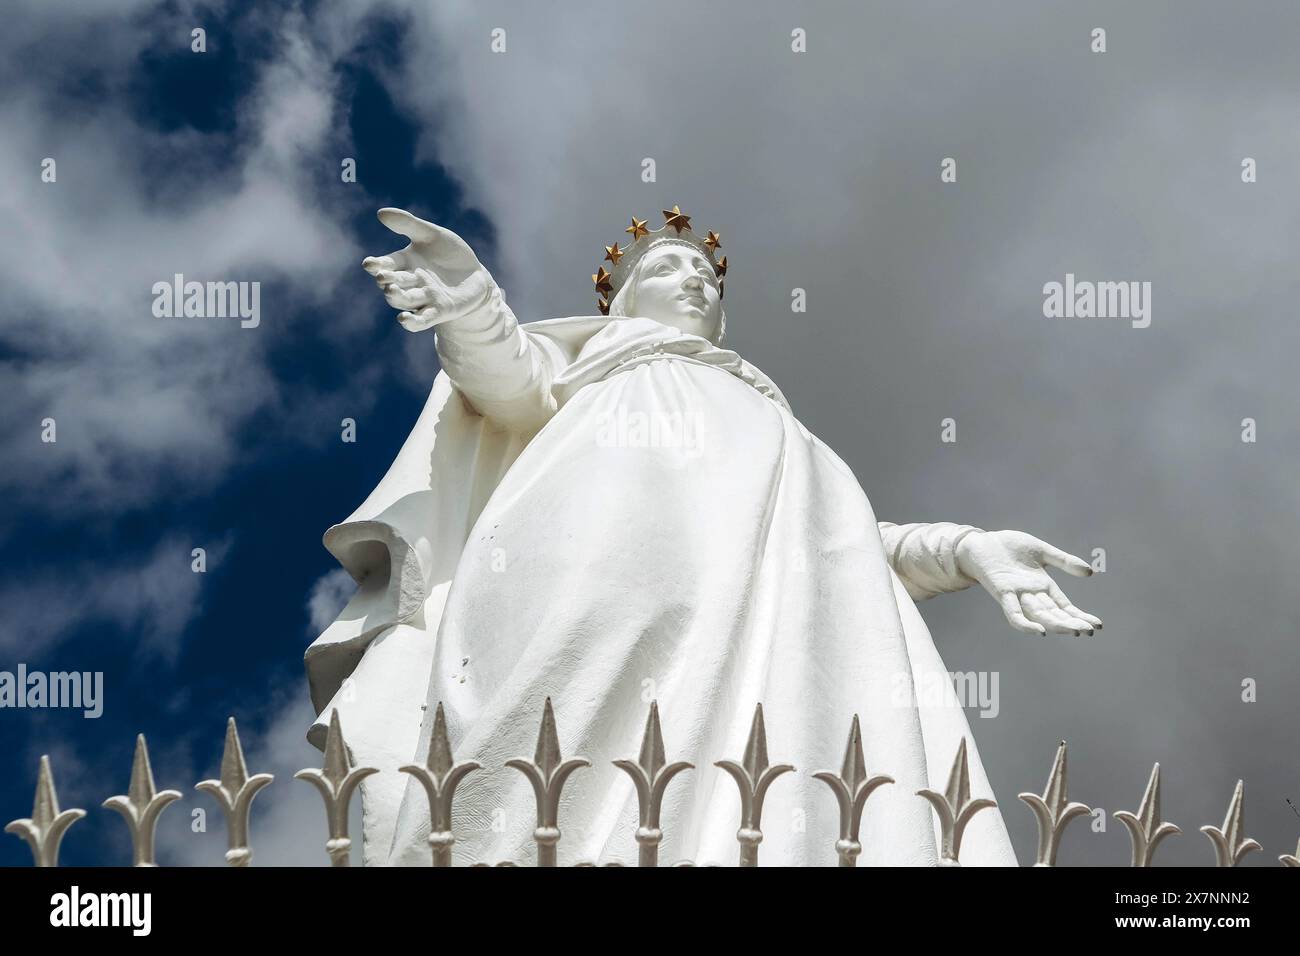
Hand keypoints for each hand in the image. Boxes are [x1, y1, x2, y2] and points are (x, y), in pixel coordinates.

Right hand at [361, 207, 491, 330]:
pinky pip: (423, 319)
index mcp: (405, 262)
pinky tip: (403, 320)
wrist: (475, 274)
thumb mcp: (432, 235)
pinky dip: (412, 321)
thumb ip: (409, 224)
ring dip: (397, 297)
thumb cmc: (449, 252)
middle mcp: (411, 281)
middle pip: (394, 283)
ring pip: (406, 301)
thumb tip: (381, 213)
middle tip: (383, 277)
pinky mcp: (440, 311)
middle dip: (387, 281)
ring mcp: (425, 297)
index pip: (387, 264)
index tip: (369, 264)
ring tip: (391, 291)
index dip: (376, 265)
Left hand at [955, 530, 1102, 635]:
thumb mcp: (1042, 551)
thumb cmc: (1009, 547)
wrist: (982, 542)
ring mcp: (1017, 594)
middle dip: (1072, 623)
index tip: (1097, 626)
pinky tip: (1039, 632)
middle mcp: (1031, 594)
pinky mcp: (1002, 591)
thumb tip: (1090, 572)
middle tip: (1089, 631)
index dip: (1079, 616)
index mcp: (1043, 585)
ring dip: (1056, 625)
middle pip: (1054, 614)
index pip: (1065, 606)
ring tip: (1075, 631)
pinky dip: (1026, 624)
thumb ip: (1064, 561)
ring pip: (1039, 615)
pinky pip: (1014, 612)